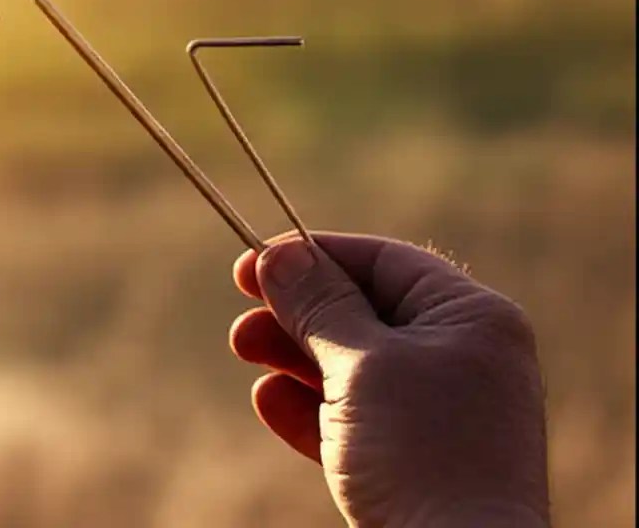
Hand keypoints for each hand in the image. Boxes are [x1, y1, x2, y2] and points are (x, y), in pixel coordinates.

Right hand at [229, 233, 548, 526]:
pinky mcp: (413, 460)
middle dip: (295, 313)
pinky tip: (269, 402)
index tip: (253, 262)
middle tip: (242, 317)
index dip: (315, 257)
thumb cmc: (424, 457)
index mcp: (471, 319)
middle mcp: (460, 358)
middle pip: (362, 313)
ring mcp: (437, 411)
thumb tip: (280, 254)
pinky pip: (353, 418)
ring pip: (351, 366)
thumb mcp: (363, 366)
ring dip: (292, 358)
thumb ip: (319, 306)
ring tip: (245, 351)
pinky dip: (308, 408)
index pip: (384, 262)